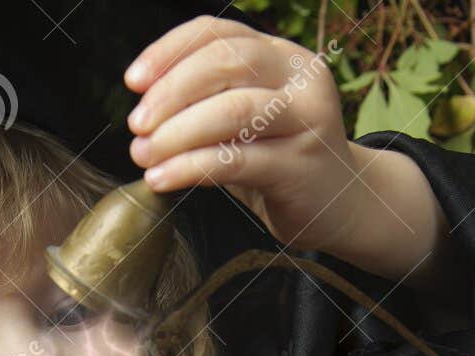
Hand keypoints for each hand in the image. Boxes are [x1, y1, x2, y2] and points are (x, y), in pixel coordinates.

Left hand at [123, 16, 361, 255]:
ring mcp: (307, 120)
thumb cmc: (281, 157)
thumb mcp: (249, 115)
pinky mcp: (301, 166)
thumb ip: (211, 98)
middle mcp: (300, 78)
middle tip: (137, 125)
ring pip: (232, 111)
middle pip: (226, 63)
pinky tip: (162, 178)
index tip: (133, 82)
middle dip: (170, 93)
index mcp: (282, 55)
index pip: (218, 33)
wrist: (341, 204)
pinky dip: (190, 167)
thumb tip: (144, 103)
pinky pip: (236, 160)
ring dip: (177, 133)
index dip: (169, 51)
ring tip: (144, 154)